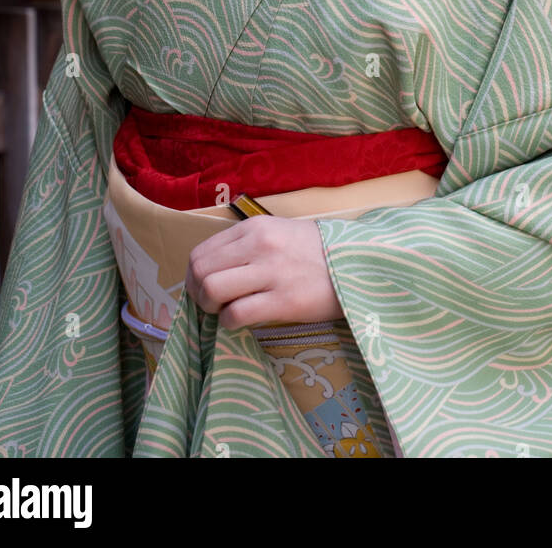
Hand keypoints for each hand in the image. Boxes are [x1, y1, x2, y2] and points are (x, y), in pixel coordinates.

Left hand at [185, 215, 343, 330]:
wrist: (358, 263)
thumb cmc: (315, 251)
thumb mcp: (278, 232)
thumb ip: (246, 245)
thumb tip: (212, 268)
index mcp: (254, 228)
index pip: (202, 252)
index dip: (193, 276)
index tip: (202, 288)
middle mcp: (259, 245)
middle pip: (201, 271)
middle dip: (197, 293)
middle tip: (210, 304)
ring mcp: (272, 272)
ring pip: (213, 290)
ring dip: (211, 308)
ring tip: (224, 311)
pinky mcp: (285, 300)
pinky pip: (237, 314)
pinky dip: (230, 323)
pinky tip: (241, 321)